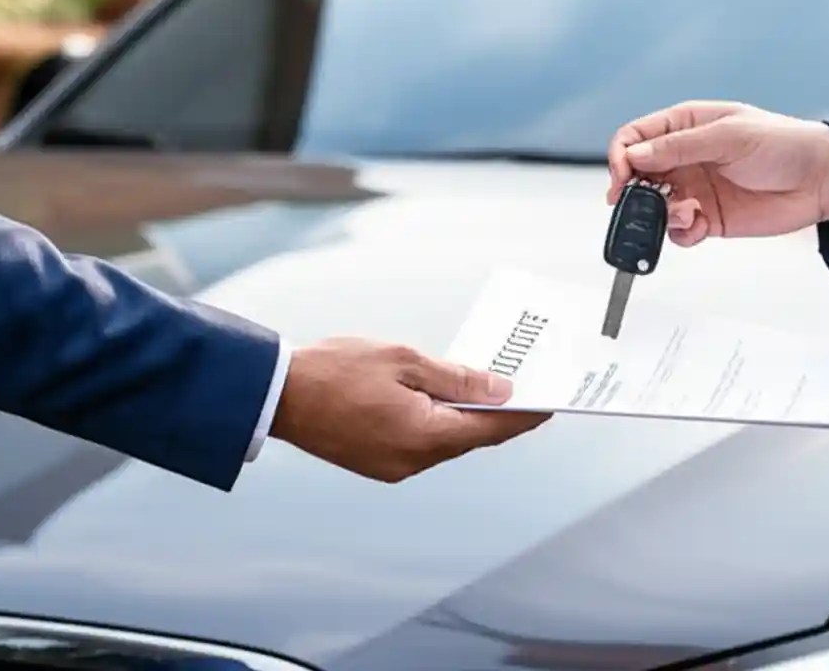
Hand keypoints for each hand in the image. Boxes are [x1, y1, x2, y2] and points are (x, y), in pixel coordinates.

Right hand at [271, 338, 548, 482]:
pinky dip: (441, 425)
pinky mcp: (379, 464)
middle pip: (472, 438)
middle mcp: (413, 461)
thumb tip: (500, 389)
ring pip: (448, 443)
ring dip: (468, 418)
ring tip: (490, 389)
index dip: (524, 415)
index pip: (491, 428)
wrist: (277, 394)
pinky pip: (424, 445)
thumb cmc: (337, 369)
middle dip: (501, 415)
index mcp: (423, 435)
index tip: (551, 402)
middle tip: (528, 390)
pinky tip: (448, 401)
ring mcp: (394, 467)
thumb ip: (456, 376)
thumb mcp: (404, 359)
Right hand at [606, 101, 828, 246]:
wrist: (820, 181)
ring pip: (652, 205)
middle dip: (632, 190)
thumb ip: (680, 146)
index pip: (635, 136)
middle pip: (637, 173)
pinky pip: (677, 230)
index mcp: (686, 125)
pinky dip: (679, 232)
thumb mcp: (729, 136)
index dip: (622, 155)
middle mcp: (685, 157)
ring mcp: (694, 188)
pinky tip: (696, 224)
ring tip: (682, 212)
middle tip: (635, 202)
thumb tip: (635, 154)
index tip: (623, 175)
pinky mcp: (707, 217)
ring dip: (658, 213)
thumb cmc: (784, 145)